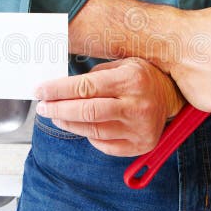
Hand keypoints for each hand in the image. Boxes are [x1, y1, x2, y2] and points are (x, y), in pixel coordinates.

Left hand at [34, 57, 183, 156]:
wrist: (171, 96)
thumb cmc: (140, 77)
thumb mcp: (121, 65)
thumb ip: (93, 76)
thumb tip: (59, 88)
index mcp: (131, 80)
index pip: (85, 87)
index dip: (58, 90)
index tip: (40, 91)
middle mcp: (137, 106)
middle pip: (87, 112)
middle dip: (58, 110)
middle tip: (43, 107)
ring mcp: (140, 129)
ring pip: (93, 131)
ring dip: (69, 124)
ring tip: (56, 116)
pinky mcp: (140, 145)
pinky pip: (104, 145)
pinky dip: (88, 136)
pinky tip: (80, 126)